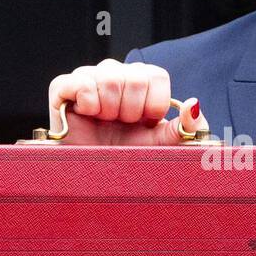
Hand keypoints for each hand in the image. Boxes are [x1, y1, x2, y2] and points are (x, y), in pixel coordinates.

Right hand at [47, 60, 208, 146]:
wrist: (94, 180)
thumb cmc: (128, 160)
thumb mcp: (164, 146)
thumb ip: (186, 128)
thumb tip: (194, 104)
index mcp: (141, 84)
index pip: (156, 75)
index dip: (155, 103)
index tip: (147, 123)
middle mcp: (115, 75)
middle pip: (135, 76)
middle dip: (133, 110)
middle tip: (122, 126)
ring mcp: (88, 79)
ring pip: (110, 77)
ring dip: (111, 109)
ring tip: (104, 124)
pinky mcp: (61, 88)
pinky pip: (80, 82)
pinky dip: (89, 103)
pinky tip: (88, 116)